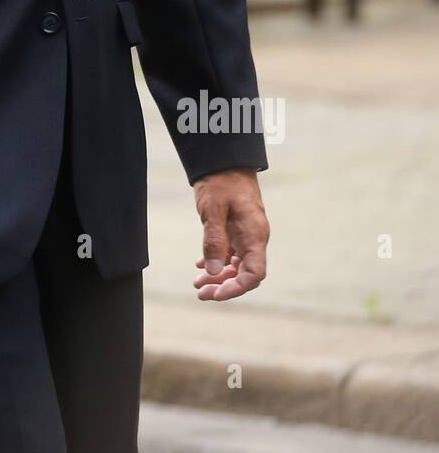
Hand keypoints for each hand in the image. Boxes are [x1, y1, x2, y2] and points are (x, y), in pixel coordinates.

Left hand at [191, 169, 268, 301]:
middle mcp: (254, 237)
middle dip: (224, 286)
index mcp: (254, 235)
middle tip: (200, 292)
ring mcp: (246, 233)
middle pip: (245, 274)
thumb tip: (213, 272)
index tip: (215, 294)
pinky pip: (231, 252)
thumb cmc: (220, 181)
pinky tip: (200, 266)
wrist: (225, 158)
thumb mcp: (213, 210)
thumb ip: (214, 241)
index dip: (236, 288)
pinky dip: (217, 261)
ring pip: (237, 265)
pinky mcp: (237, 228)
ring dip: (219, 276)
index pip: (254, 274)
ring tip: (197, 283)